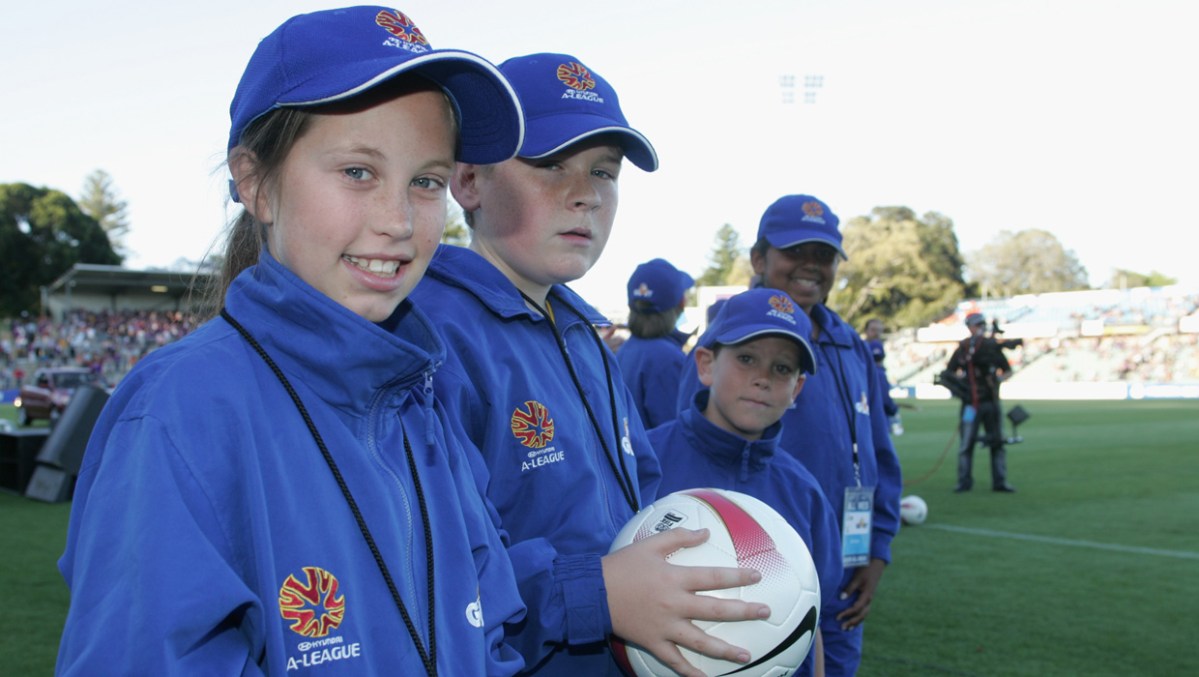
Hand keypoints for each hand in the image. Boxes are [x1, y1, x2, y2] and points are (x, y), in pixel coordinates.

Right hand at [603, 528, 770, 676]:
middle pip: (716, 611)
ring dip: (725, 650)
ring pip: (701, 642)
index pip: (714, 577)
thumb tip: (705, 532)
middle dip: (744, 612)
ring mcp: (665, 627)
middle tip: (765, 612)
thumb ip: (679, 537)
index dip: (738, 577)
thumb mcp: (649, 545)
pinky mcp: (653, 643)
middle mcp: (675, 605)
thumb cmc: (621, 566)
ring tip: (745, 656)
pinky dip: (689, 672)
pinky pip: (674, 661)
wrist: (592, 593)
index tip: (757, 577)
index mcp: (675, 579)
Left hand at [835, 557, 886, 629]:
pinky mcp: (868, 598)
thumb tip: (841, 598)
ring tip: (847, 628)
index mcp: (867, 596)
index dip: (847, 614)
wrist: (876, 564)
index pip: (856, 608)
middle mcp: (869, 600)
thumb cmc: (865, 570)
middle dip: (852, 622)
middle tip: (842, 628)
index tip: (837, 617)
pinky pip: (864, 611)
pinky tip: (853, 620)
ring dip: (856, 622)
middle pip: (861, 615)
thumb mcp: (857, 578)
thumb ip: (850, 588)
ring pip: (864, 615)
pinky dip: (859, 617)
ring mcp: (869, 600)